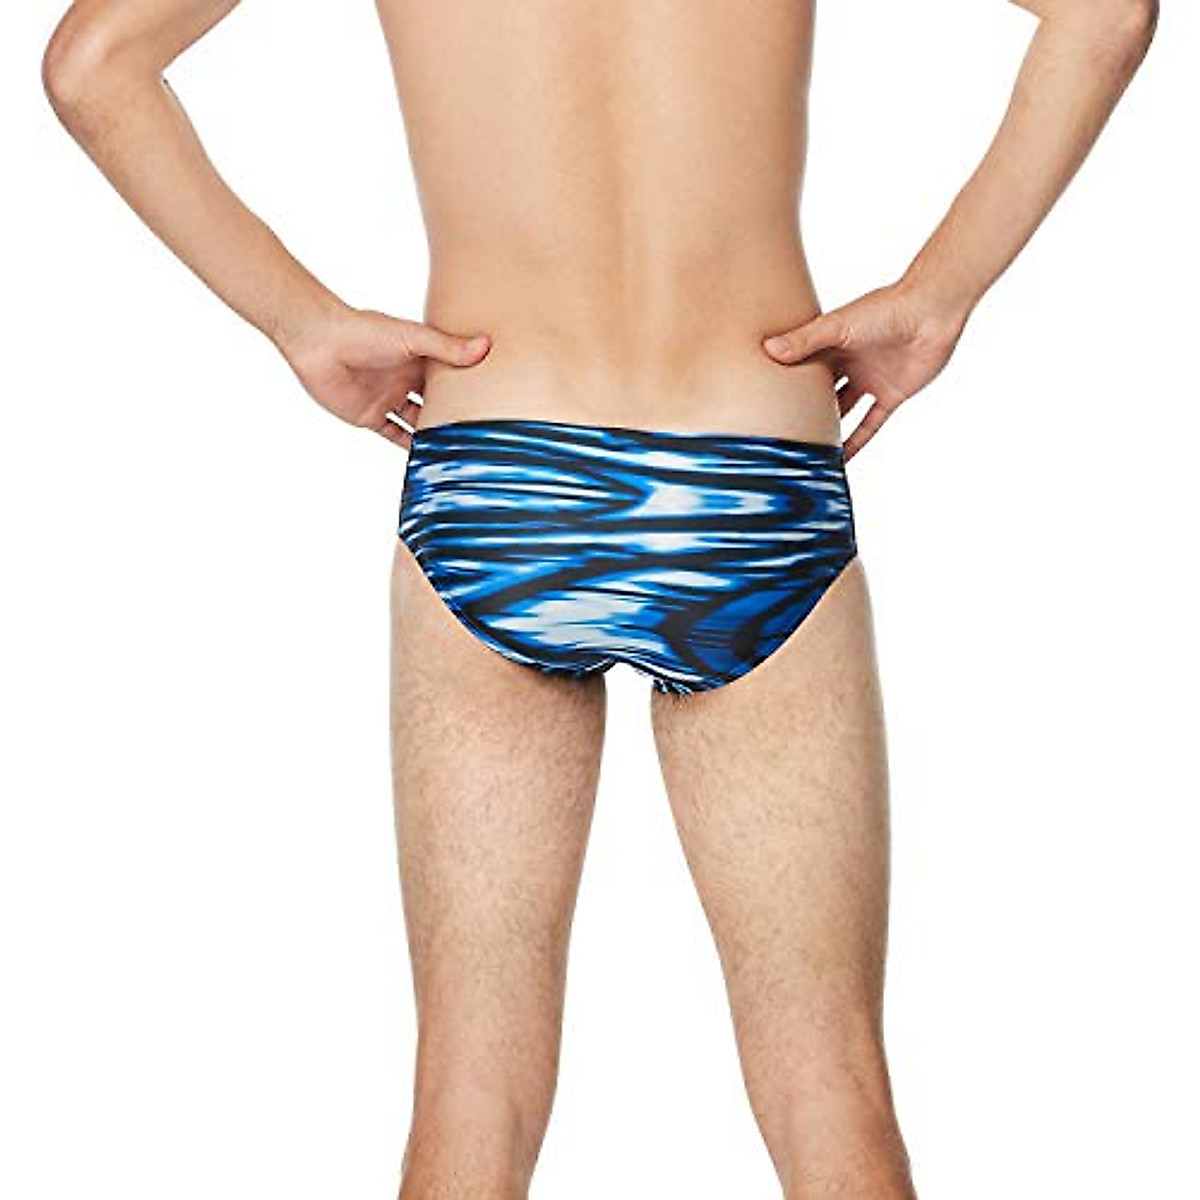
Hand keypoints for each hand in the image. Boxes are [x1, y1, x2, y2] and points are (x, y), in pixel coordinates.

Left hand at [279, 306, 490, 447]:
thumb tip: (485, 346)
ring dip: (435, 433)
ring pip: (418, 421)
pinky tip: (430, 459)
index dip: (469, 384)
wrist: (318, 342)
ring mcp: (388, 399)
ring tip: (463, 448)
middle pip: (437, 400)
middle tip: (485, 428)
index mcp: (418, 357)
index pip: (450, 374)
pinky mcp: (370, 416)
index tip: (496, 396)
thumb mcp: (412, 339)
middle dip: (456, 412)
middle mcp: (405, 379)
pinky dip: (410, 448)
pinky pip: (394, 436)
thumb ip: (447, 347)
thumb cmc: (362, 330)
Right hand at [763, 283, 965, 459]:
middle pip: (820, 391)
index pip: (802, 365)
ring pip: (843, 410)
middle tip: (777, 428)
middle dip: (802, 407)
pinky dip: (858, 441)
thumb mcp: (838, 326)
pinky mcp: (891, 395)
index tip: (760, 396)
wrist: (931, 312)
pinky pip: (871, 424)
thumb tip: (768, 350)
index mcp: (832, 344)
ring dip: (828, 427)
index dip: (784, 379)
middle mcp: (849, 363)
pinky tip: (842, 459)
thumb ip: (804, 341)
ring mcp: (870, 380)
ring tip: (805, 447)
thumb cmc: (886, 309)